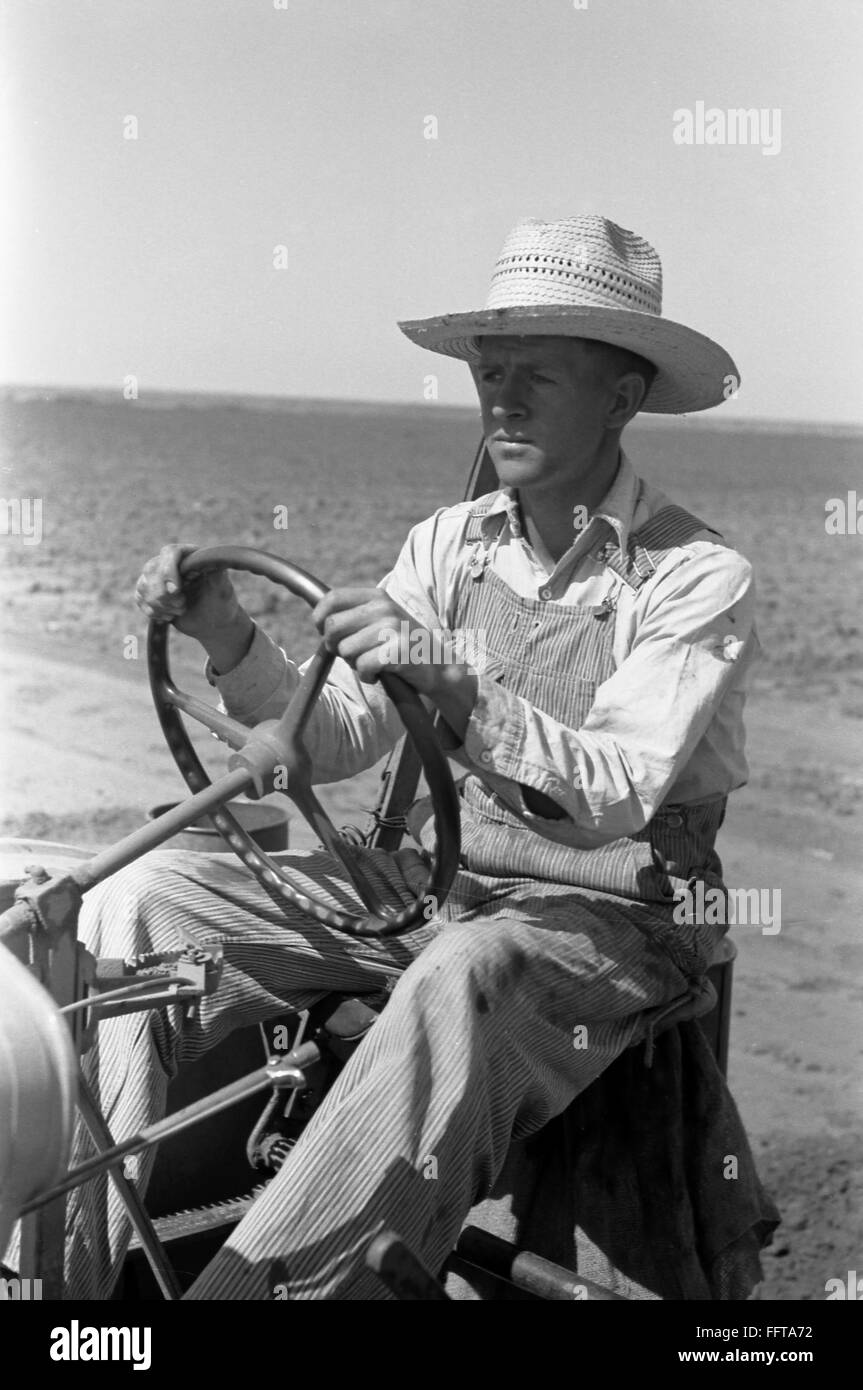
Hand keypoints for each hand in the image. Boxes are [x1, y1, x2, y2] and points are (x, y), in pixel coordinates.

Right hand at [135, 543, 254, 671]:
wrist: (213, 624)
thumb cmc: (222, 605)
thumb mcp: (223, 591)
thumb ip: (218, 576)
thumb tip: (214, 561)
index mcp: (190, 556)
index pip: (170, 552)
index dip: (168, 570)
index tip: (175, 590)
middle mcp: (172, 563)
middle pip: (151, 569)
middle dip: (163, 594)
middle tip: (182, 605)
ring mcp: (159, 576)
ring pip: (143, 585)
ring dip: (160, 604)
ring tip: (180, 611)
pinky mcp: (151, 591)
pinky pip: (139, 598)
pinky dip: (152, 610)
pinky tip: (169, 616)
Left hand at [312, 587, 440, 693]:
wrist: (437, 666)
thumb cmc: (400, 645)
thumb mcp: (380, 620)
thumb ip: (353, 616)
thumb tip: (319, 621)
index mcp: (376, 597)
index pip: (332, 598)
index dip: (320, 618)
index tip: (323, 633)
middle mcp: (384, 608)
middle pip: (333, 627)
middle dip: (335, 646)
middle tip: (352, 654)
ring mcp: (393, 628)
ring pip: (346, 650)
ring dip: (354, 664)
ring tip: (372, 663)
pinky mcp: (399, 650)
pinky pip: (363, 666)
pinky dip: (367, 676)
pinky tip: (380, 673)